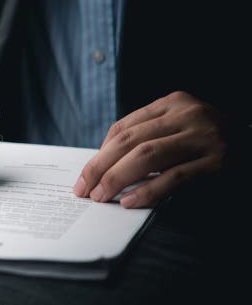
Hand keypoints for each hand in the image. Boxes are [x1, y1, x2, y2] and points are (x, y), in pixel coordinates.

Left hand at [73, 91, 227, 207]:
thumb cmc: (213, 141)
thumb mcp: (181, 128)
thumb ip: (150, 137)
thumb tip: (105, 166)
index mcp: (174, 103)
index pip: (123, 127)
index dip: (99, 153)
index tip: (85, 175)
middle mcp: (189, 114)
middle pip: (129, 140)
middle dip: (100, 167)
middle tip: (84, 190)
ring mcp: (205, 137)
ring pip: (147, 155)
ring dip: (118, 178)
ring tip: (101, 197)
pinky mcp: (219, 162)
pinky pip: (174, 177)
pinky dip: (148, 190)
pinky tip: (130, 201)